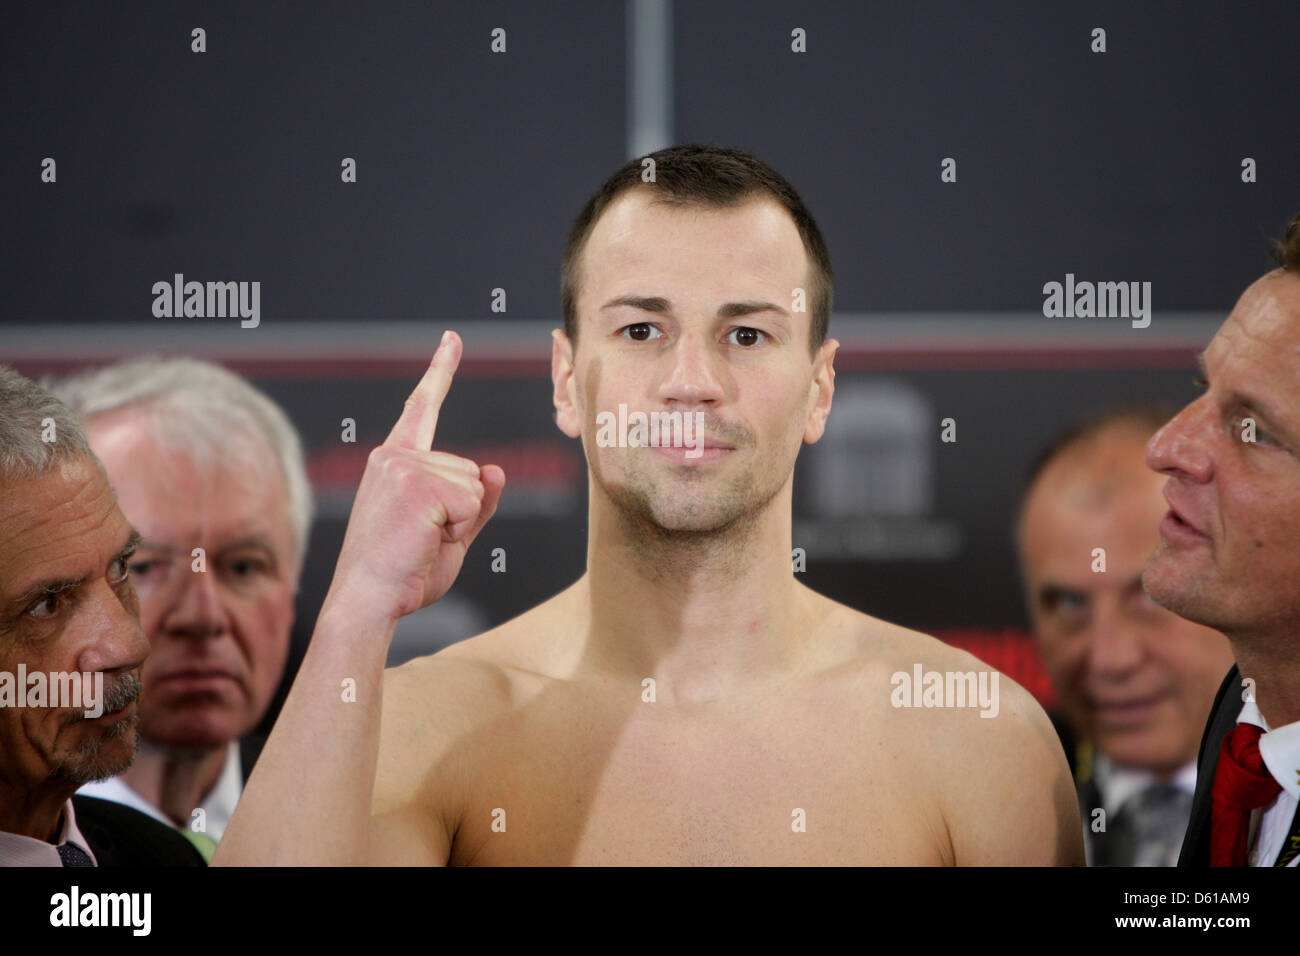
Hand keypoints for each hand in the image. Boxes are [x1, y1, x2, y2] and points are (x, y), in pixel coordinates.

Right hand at [328, 330, 504, 624]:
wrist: (370, 600)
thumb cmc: (403, 573)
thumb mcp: (449, 535)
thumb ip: (475, 503)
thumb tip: (494, 470)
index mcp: (396, 462)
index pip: (423, 408)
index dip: (440, 371)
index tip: (453, 339)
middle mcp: (394, 456)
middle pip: (470, 471)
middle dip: (462, 513)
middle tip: (422, 539)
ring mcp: (402, 467)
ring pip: (473, 486)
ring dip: (459, 523)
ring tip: (419, 540)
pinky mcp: (415, 484)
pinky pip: (470, 502)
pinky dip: (459, 528)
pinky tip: (424, 539)